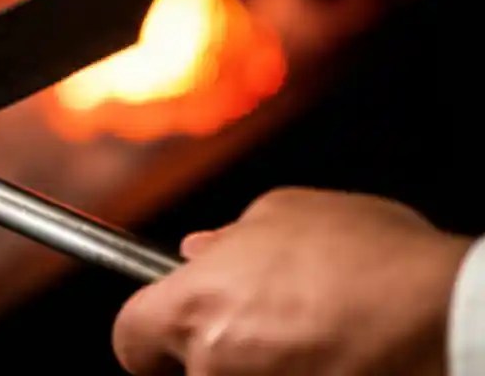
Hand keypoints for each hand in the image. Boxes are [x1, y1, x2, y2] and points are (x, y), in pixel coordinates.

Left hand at [112, 187, 472, 374]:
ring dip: (261, 365)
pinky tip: (335, 357)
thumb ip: (229, 239)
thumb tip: (200, 251)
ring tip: (313, 335)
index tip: (167, 332)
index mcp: (192, 308)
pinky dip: (303, 373)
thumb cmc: (368, 260)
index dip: (149, 335)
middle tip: (264, 324)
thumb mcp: (285, 214)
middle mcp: (214, 365)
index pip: (130, 339)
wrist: (443, 316)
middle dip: (214, 349)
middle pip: (187, 369)